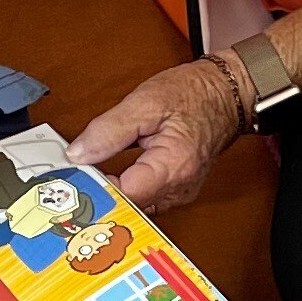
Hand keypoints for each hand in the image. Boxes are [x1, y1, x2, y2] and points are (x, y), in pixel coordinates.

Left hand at [71, 58, 242, 214]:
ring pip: (135, 205)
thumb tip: (79, 153)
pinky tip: (110, 176)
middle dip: (100, 191)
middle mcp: (179, 188)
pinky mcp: (177, 190)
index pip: (123, 195)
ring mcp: (179, 193)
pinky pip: (145, 198)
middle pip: (128, 206)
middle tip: (77, 176)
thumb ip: (108, 130)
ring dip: (112, 191)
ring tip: (91, 174)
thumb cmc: (194, 95)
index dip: (96, 186)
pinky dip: (126, 188)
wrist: (225, 94)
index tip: (76, 173)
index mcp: (172, 167)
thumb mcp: (144, 102)